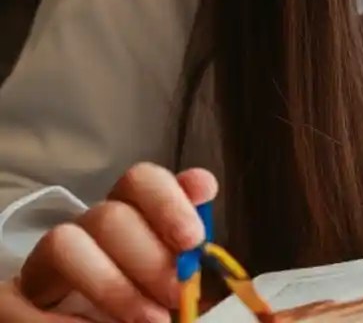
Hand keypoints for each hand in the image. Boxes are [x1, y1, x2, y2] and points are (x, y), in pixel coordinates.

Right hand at [3, 163, 217, 321]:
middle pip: (110, 215)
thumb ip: (190, 262)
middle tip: (177, 296)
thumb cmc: (147, 306)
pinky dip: (64, 322)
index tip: (194, 237)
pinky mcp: (11, 299)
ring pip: (64, 243)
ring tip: (149, 321)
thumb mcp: (174, 286)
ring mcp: (45, 263)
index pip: (141, 181)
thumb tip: (214, 220)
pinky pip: (20, 300)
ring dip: (110, 285)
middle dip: (149, 257)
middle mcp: (86, 230)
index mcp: (131, 217)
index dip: (168, 201)